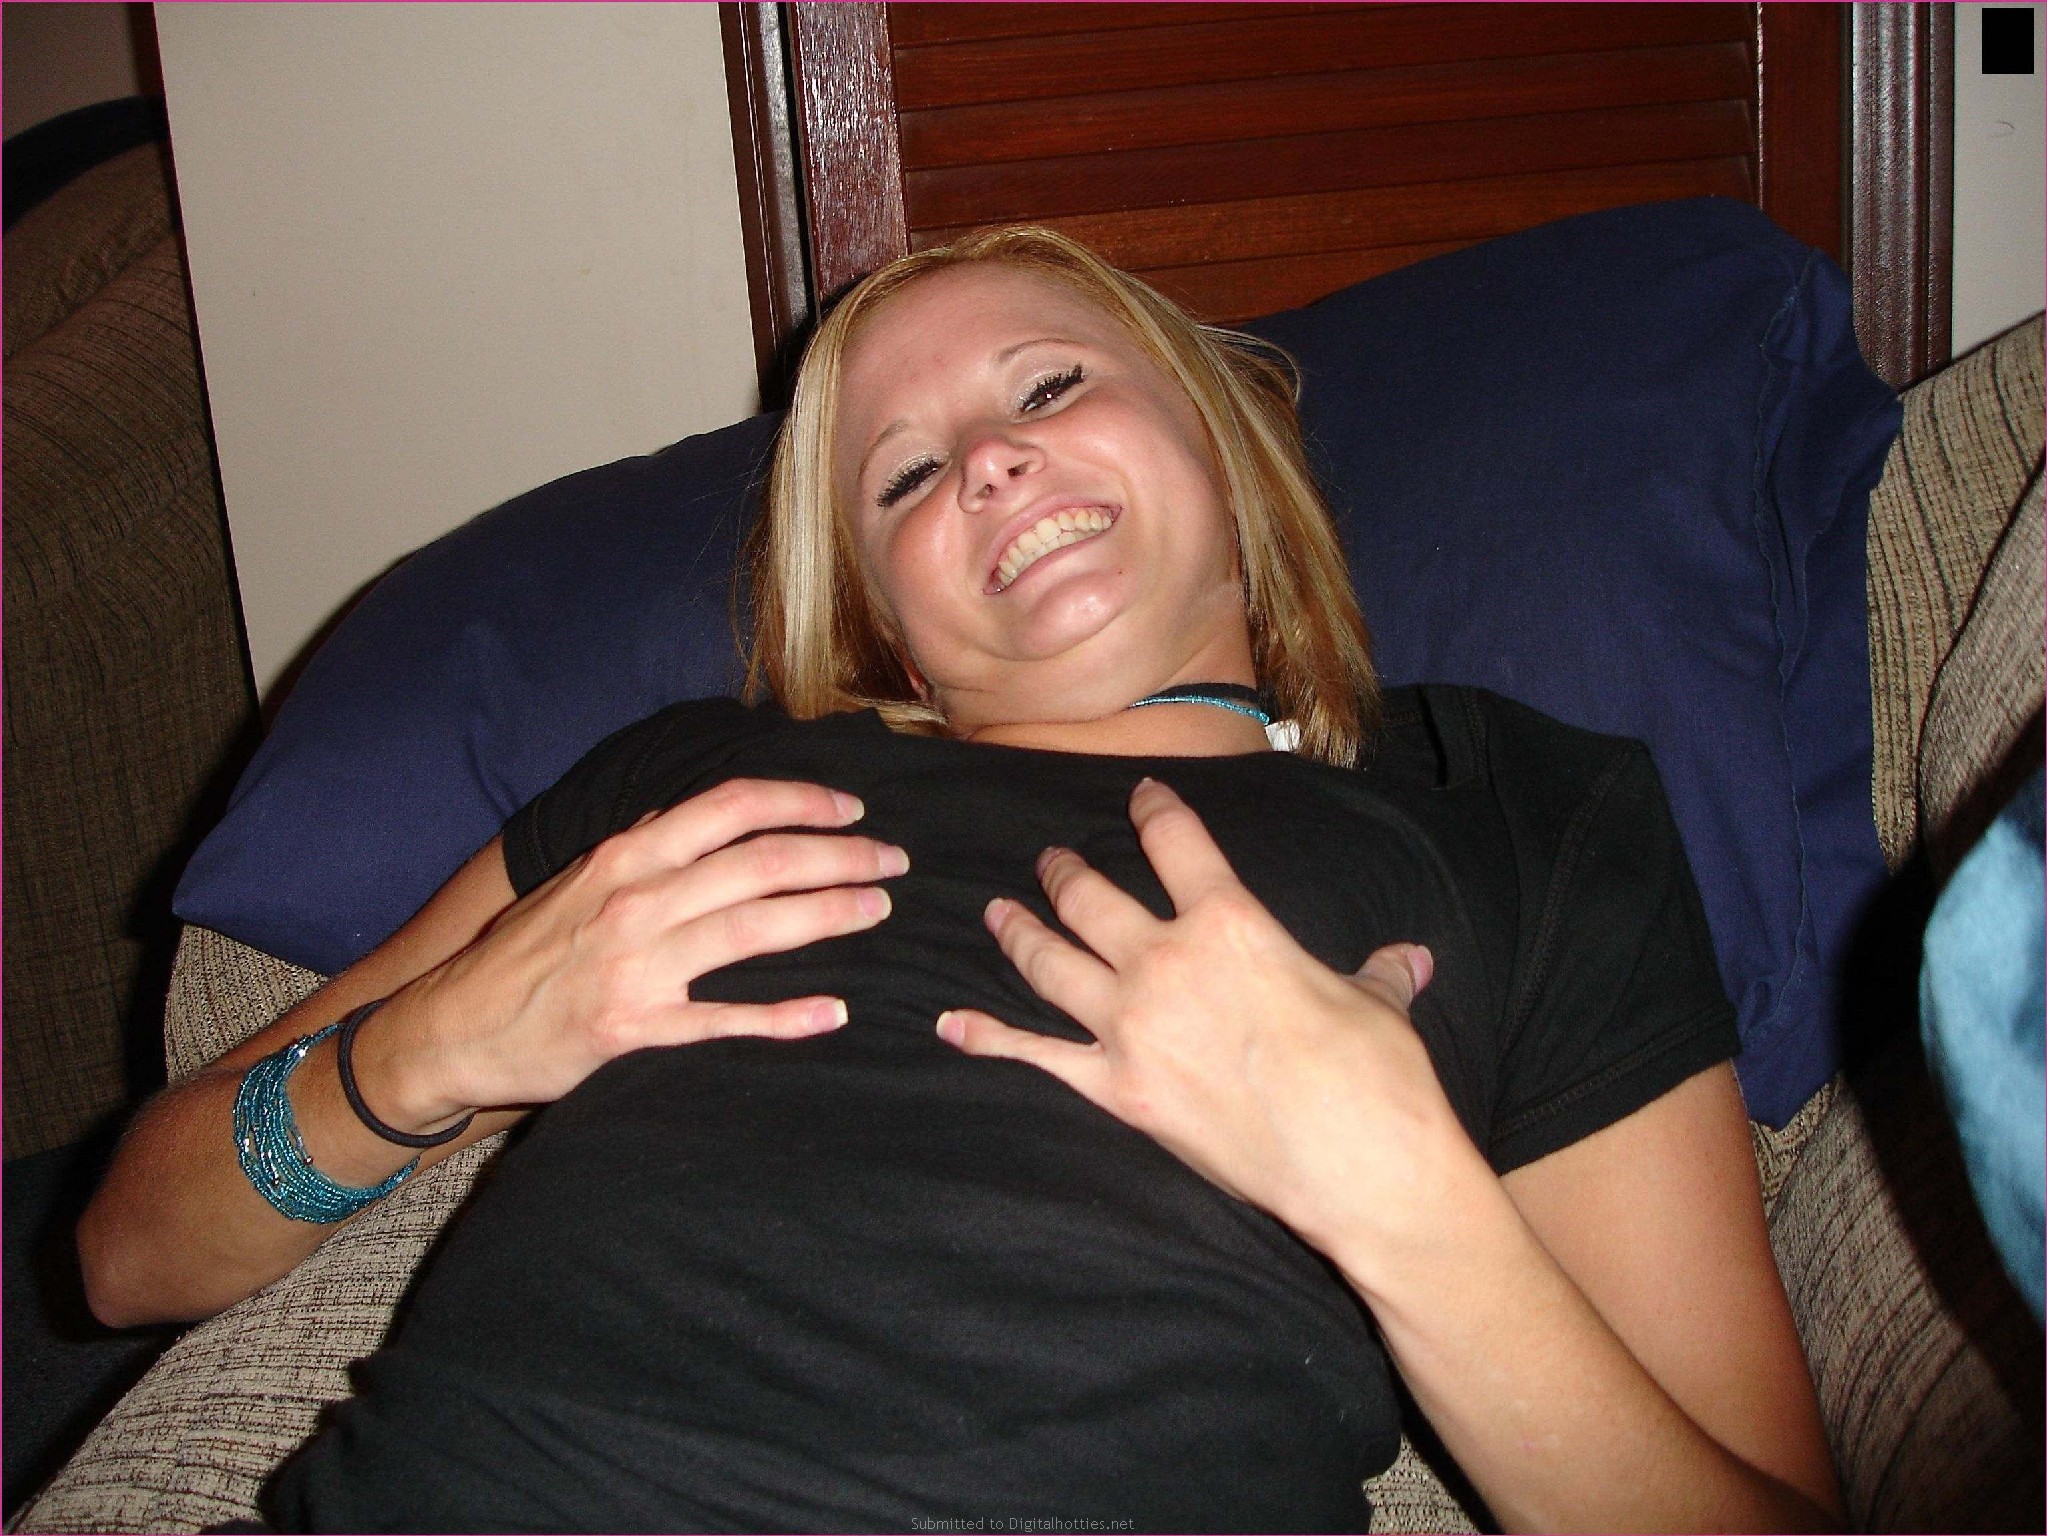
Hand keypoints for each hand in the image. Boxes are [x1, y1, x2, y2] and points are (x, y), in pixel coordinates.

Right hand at [390, 778, 902, 1123]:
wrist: (451, 1028)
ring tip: (878, 911)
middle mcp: (636, 901)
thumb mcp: (578, 880)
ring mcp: (636, 966)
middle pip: (761, 863)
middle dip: (839, 857)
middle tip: (892, 863)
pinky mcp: (634, 1030)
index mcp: (626, 856)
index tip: (852, 811)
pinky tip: (833, 1012)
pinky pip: (724, 1021)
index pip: (731, 807)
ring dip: (828, 914)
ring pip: (753, 927)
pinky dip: (784, 1017)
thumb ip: (643, 847)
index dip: (802, 802)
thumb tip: (696, 815)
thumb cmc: (525, 953)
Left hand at [936, 778, 1472, 1262]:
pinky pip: (1036, 1057)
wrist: (1359, 1166)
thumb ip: (1379, 974)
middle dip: (1065, 873)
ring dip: (1018, 933)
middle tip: (1051, 862)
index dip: (1155, 809)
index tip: (1141, 795)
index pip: (1177, 844)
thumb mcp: (1380, 1005)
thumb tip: (1411, 960)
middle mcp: (1166, 961)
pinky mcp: (1118, 1091)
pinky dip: (988, 1039)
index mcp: (1231, 922)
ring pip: (1050, 963)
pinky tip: (951, 1024)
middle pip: (1091, 899)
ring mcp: (1131, 1027)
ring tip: (997, 913)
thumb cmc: (1377, 1078)